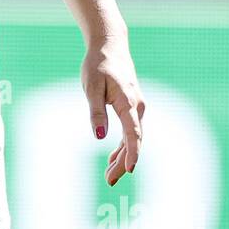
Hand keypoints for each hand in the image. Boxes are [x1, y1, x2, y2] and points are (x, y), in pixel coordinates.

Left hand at [81, 35, 144, 186]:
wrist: (110, 45)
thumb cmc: (98, 65)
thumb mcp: (92, 87)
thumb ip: (96, 112)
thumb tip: (98, 137)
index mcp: (128, 102)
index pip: (133, 133)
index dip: (132, 153)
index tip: (130, 170)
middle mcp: (137, 106)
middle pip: (134, 140)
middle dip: (123, 162)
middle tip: (110, 182)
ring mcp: (136, 107)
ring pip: (133, 137)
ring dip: (122, 157)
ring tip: (110, 177)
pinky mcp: (131, 106)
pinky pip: (130, 131)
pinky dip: (123, 146)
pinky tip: (113, 159)